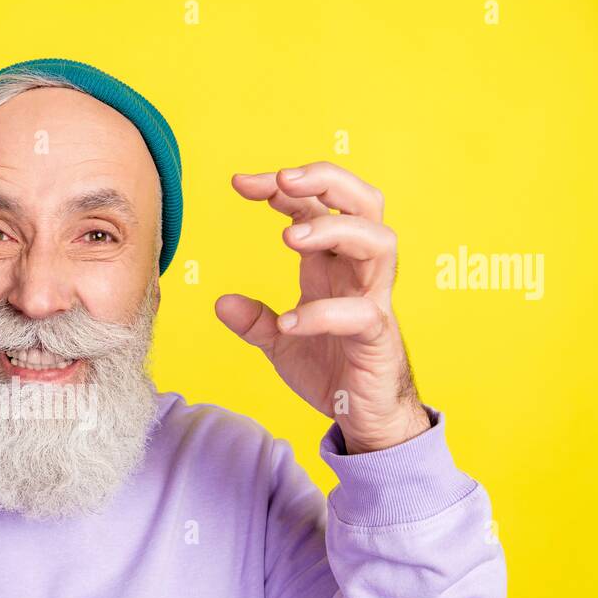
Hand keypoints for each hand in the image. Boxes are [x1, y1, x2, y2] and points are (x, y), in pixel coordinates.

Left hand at [215, 161, 429, 453]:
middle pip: (364, 202)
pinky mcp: (377, 336)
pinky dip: (323, 313)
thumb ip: (255, 321)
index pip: (316, 206)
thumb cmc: (332, 369)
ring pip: (378, 242)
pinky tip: (290, 322)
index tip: (240, 182)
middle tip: (282, 180)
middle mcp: (358, 272)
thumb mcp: (281, 343)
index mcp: (334, 264)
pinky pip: (359, 313)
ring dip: (335, 229)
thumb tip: (220, 301)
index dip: (282, 186)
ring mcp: (373, 300)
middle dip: (326, 181)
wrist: (365, 417)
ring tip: (290, 237)